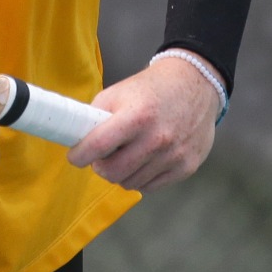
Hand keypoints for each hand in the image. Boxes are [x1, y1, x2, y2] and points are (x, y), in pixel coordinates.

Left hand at [66, 54, 222, 191]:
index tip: (75, 156)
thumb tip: (79, 141)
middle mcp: (157, 138)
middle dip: (100, 166)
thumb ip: (96, 116)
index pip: (99, 145)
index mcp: (137, 116)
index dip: (80, 155)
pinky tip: (143, 161)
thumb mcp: (119, 92)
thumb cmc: (152, 89)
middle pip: (112, 172)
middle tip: (101, 157)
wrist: (196, 84)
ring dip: (121, 173)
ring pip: (130, 182)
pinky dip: (140, 177)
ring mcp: (174, 155)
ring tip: (125, 155)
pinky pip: (150, 187)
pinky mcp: (186, 167)